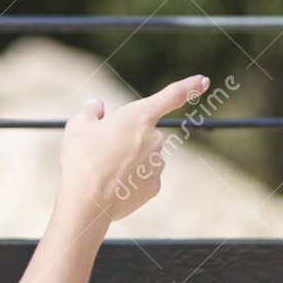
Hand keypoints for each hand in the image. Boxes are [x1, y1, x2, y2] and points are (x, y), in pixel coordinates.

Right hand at [57, 74, 209, 224]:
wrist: (87, 202)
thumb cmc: (82, 158)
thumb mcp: (78, 126)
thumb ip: (91, 111)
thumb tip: (97, 106)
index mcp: (139, 116)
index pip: (172, 96)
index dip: (189, 86)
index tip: (204, 81)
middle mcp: (155, 138)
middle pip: (145, 132)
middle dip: (128, 137)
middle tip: (102, 149)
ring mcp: (158, 164)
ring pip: (144, 155)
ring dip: (128, 159)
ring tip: (104, 170)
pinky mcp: (155, 186)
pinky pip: (144, 176)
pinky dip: (131, 178)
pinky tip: (113, 185)